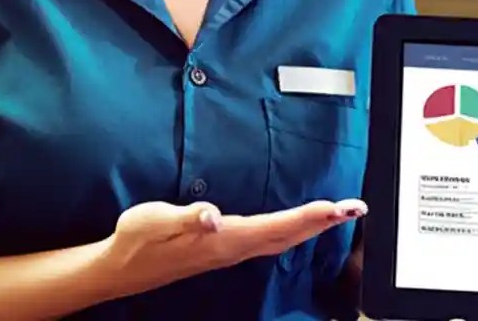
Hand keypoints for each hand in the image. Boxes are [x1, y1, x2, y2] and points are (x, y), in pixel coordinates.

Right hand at [102, 197, 366, 296]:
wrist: (120, 269)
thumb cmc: (136, 241)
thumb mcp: (153, 222)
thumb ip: (185, 219)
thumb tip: (211, 217)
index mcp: (223, 241)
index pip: (274, 228)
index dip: (307, 218)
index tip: (336, 208)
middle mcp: (234, 248)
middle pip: (289, 236)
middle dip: (324, 221)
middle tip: (357, 208)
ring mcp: (232, 251)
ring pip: (283, 239)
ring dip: (314, 226)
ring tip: (340, 213)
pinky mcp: (228, 248)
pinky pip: (272, 239)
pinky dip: (294, 229)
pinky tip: (303, 226)